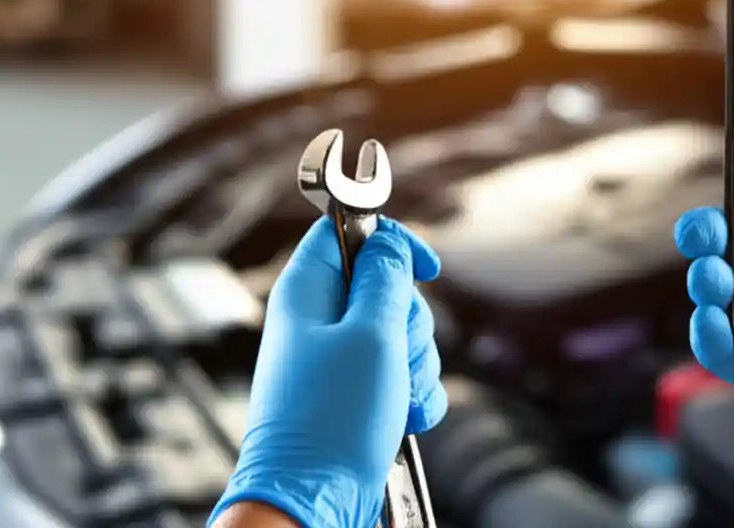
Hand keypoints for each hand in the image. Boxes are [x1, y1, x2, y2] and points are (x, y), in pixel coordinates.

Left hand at [210, 217, 445, 527]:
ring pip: (402, 334)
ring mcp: (339, 360)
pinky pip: (404, 375)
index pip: (348, 233)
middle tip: (396, 351)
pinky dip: (414, 395)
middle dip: (411, 322)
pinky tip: (403, 417)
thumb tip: (391, 244)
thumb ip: (386, 280)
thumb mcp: (370, 335)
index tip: (426, 267)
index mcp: (307, 291)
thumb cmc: (330, 423)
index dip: (392, 241)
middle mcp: (319, 321)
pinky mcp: (357, 394)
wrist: (314, 501)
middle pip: (387, 287)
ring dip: (416, 365)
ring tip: (396, 395)